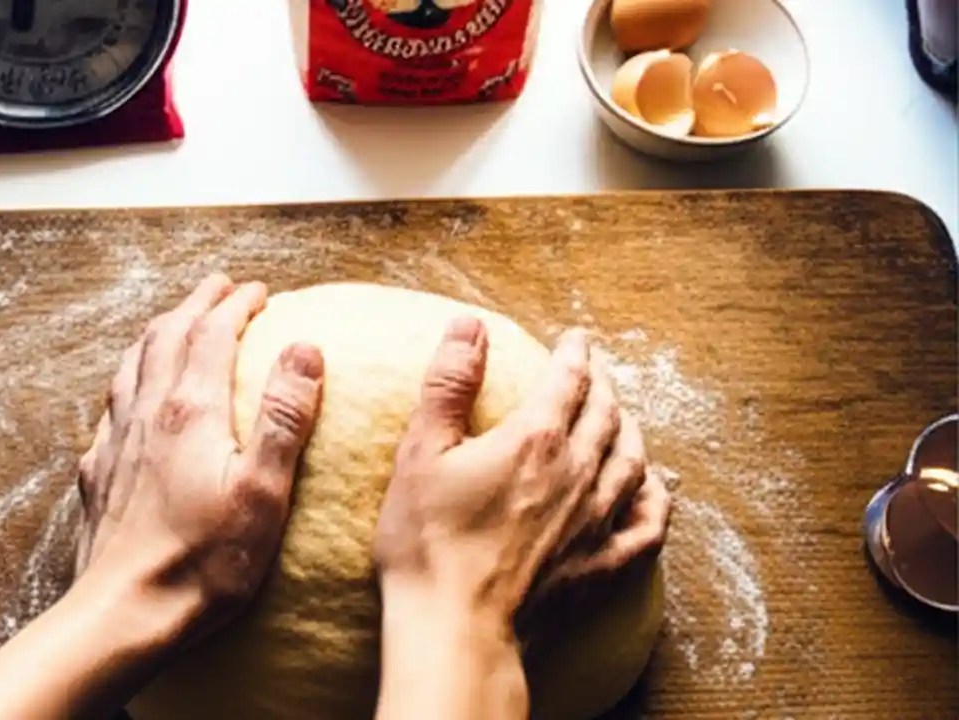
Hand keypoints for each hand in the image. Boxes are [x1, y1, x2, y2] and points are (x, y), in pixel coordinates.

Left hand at [76, 273, 324, 639]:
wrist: (126, 614)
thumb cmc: (204, 562)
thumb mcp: (264, 491)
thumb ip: (284, 417)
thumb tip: (304, 348)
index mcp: (191, 412)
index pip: (212, 334)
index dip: (236, 304)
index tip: (259, 291)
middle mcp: (148, 415)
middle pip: (167, 336)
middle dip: (196, 304)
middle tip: (219, 287)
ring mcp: (117, 443)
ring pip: (132, 364)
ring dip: (158, 332)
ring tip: (175, 321)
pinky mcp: (100, 474)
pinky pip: (111, 407)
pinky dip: (129, 380)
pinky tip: (132, 396)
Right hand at [373, 320, 627, 719]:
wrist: (456, 627)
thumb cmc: (428, 542)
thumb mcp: (421, 452)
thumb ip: (448, 384)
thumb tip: (469, 326)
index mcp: (534, 439)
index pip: (568, 378)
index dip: (574, 352)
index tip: (576, 338)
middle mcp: (578, 472)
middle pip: (607, 413)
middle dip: (603, 383)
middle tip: (596, 370)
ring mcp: (597, 520)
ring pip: (633, 460)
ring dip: (630, 430)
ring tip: (623, 418)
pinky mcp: (603, 565)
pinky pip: (649, 525)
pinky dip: (656, 499)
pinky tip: (655, 488)